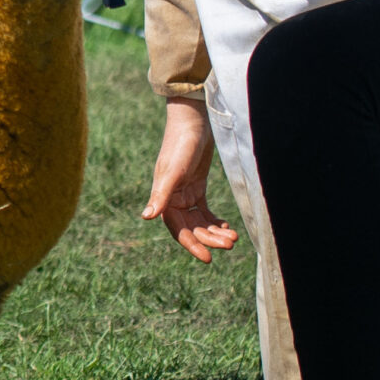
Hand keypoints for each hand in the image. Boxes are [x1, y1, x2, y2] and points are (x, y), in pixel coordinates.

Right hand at [143, 98, 238, 261]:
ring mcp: (185, 194)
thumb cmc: (181, 144)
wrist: (193, 121)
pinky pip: (205, 212)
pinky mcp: (196, 187)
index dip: (192, 245)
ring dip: (215, 232)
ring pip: (200, 223)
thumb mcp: (173, 170)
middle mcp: (173, 199)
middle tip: (230, 244)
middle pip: (192, 228)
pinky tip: (228, 227)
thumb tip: (146, 217)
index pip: (178, 229)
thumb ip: (160, 194)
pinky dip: (216, 221)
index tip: (209, 258)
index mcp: (164, 198)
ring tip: (233, 238)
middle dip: (210, 239)